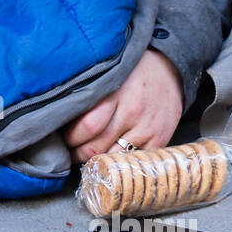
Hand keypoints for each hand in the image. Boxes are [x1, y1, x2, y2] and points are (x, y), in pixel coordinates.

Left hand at [63, 48, 183, 161]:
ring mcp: (147, 128)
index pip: (87, 126)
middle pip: (96, 146)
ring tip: (86, 156)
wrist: (170, 69)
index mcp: (115, 92)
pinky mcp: (159, 140)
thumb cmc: (131, 71)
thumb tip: (61, 112)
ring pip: (113, 157)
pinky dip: (118, 163)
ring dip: (95, 161)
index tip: (63, 138)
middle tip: (70, 152)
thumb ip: (89, 91)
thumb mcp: (109, 72)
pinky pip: (132, 161)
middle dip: (77, 154)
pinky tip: (109, 158)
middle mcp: (132, 111)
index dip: (70, 138)